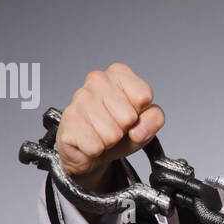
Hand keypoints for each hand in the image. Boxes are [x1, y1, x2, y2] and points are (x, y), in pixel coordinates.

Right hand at [56, 62, 164, 189]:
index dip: (141, 113)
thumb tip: (138, 130)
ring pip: (112, 133)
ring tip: (102, 133)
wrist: (92, 149)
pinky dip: (96, 150)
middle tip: (115, 126)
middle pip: (128, 117)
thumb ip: (155, 119)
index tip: (131, 114)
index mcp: (119, 73)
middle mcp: (97, 80)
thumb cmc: (120, 129)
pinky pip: (95, 146)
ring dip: (110, 141)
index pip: (144, 96)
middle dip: (125, 129)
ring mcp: (80, 98)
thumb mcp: (146, 123)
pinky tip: (90, 140)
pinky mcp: (69, 120)